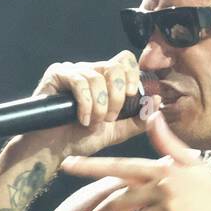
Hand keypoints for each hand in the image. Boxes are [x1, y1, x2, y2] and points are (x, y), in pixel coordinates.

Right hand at [29, 51, 158, 156]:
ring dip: (99, 106)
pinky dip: (85, 104)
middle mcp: (90, 70)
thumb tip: (157, 101)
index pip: (125, 60)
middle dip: (117, 97)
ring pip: (97, 77)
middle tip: (109, 118)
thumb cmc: (81, 138)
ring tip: (93, 122)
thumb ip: (138, 118)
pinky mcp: (56, 74)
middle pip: (115, 66)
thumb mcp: (117, 131)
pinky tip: (82, 119)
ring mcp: (73, 70)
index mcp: (105, 79)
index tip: (130, 96)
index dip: (132, 76)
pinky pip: (79, 82)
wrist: (54, 149)